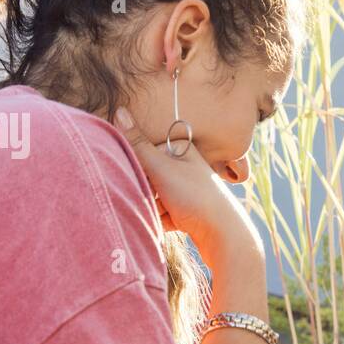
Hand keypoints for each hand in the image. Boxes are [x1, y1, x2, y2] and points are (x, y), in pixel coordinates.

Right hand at [113, 106, 263, 270]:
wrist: (224, 234)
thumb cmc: (195, 196)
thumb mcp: (162, 168)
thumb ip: (138, 144)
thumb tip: (120, 109)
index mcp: (180, 149)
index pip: (144, 151)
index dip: (136, 165)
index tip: (137, 176)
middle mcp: (183, 166)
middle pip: (147, 175)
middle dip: (143, 189)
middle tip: (152, 198)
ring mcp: (184, 189)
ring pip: (152, 197)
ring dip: (150, 207)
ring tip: (161, 212)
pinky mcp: (183, 211)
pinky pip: (160, 213)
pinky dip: (159, 219)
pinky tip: (168, 224)